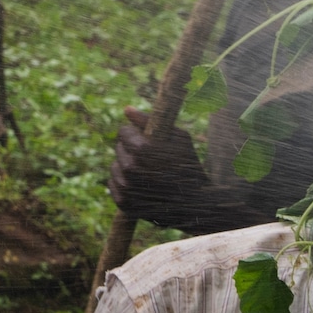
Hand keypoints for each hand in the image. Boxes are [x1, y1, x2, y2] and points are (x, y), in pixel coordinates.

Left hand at [110, 109, 208, 227]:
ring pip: (116, 166)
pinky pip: (114, 184)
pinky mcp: (124, 203)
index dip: (136, 134)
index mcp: (142, 149)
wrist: (197, 203)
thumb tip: (126, 109)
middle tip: (152, 159)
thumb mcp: (179, 139)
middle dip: (132, 150)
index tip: (148, 141)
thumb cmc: (190, 166)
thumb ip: (150, 122)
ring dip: (127, 166)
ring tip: (149, 173)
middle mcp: (130, 168)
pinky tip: (143, 186)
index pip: (123, 132)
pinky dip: (125, 183)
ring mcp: (126, 187)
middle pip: (119, 148)